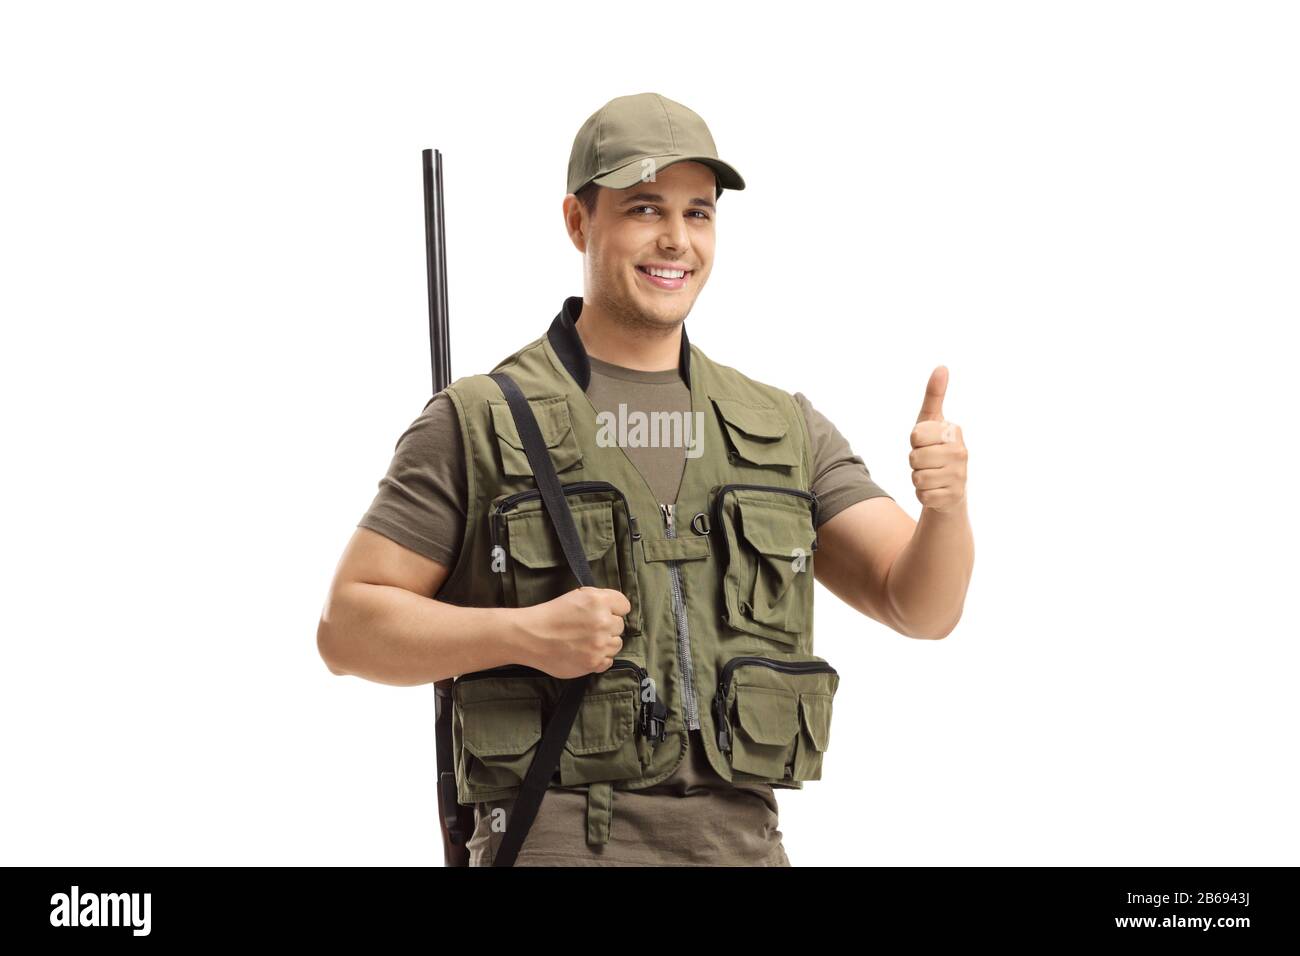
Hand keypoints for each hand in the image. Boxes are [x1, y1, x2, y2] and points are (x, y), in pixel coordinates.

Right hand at [516, 586, 629, 678]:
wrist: (530, 636)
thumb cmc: (550, 614)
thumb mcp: (576, 595)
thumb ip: (599, 598)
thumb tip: (615, 607)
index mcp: (599, 601)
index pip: (624, 605)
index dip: (615, 609)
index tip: (607, 612)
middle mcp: (603, 622)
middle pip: (620, 625)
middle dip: (607, 626)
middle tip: (589, 628)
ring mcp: (599, 644)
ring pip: (617, 644)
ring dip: (606, 642)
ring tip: (587, 641)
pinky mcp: (594, 662)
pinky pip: (609, 661)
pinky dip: (600, 658)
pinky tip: (586, 653)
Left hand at [910, 366, 967, 513]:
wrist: (949, 487)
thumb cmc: (935, 448)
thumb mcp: (931, 422)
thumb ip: (934, 395)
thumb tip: (942, 367)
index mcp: (954, 431)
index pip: (915, 436)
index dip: (914, 442)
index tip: (926, 443)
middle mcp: (961, 452)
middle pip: (914, 458)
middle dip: (914, 462)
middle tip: (927, 461)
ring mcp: (960, 476)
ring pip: (917, 478)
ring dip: (918, 478)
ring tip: (932, 474)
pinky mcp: (953, 497)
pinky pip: (922, 495)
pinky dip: (923, 494)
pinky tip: (935, 489)